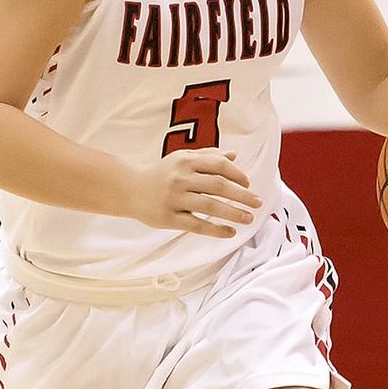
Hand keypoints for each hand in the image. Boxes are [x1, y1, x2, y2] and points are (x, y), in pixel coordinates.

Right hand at [126, 148, 262, 237]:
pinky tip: (230, 232)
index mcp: (186, 161)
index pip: (219, 165)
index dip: (237, 174)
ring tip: (249, 218)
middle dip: (241, 195)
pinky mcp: (168, 218)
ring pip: (209, 206)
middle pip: (218, 186)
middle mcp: (181, 178)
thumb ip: (208, 156)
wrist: (129, 188)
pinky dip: (215, 230)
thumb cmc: (161, 173)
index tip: (248, 184)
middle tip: (258, 203)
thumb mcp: (182, 159)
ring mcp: (174, 198)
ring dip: (233, 213)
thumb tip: (234, 156)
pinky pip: (196, 225)